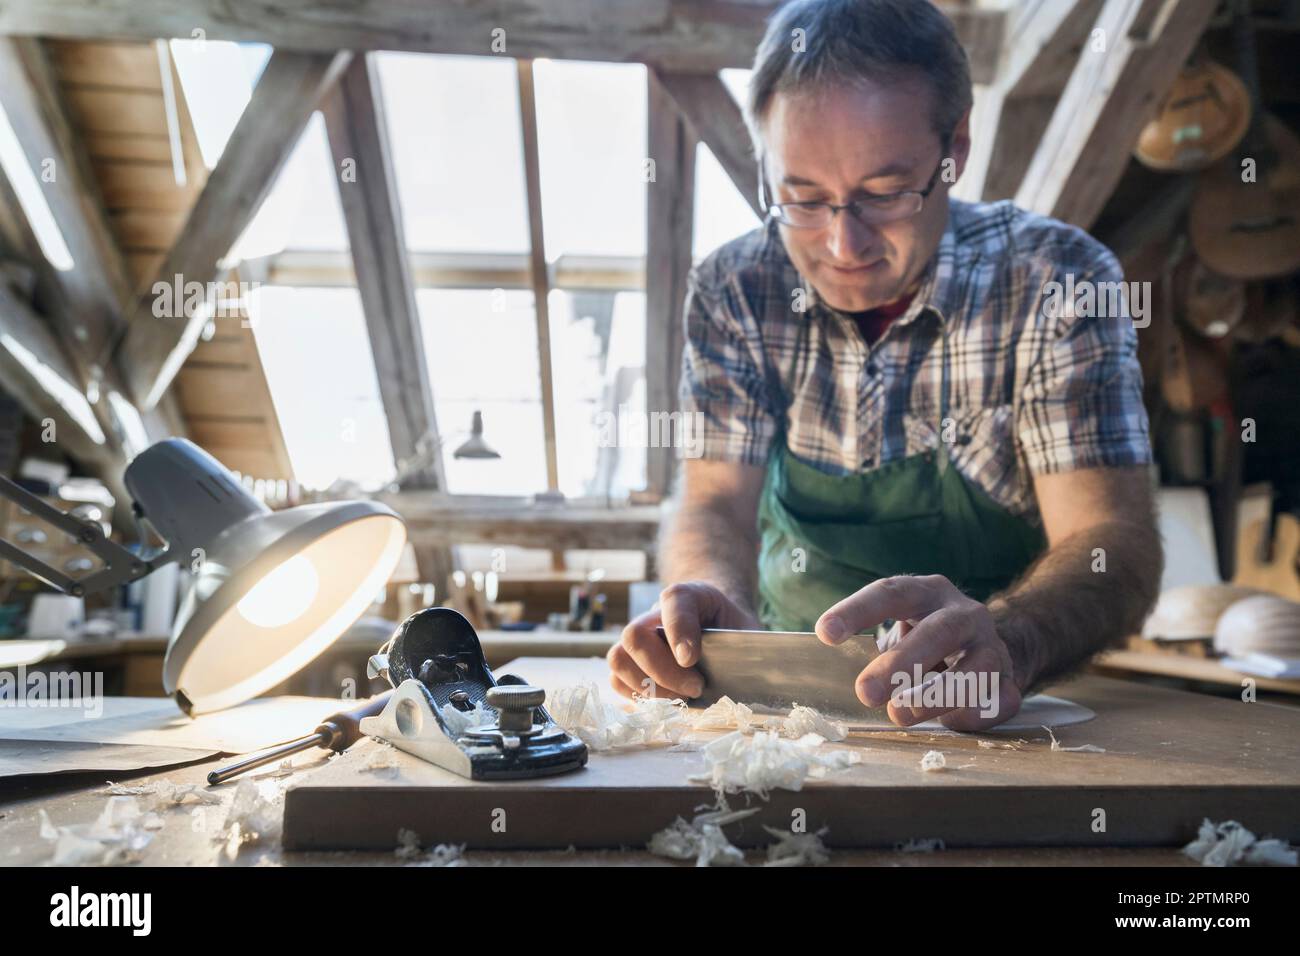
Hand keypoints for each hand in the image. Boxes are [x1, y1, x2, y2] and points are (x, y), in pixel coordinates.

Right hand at [607, 581, 759, 699]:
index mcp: (687, 596)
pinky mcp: (630, 662)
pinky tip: (667, 701)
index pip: (674, 601)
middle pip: (634, 636)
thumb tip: (748, 671)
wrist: (714, 623)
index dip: (679, 630)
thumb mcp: (745, 627)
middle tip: (696, 687)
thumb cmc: (730, 628)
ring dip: (648, 688)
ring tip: (681, 698)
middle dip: (663, 671)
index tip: (691, 658)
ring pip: (619, 659)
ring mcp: (637, 639)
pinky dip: (638, 696)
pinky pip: (616, 680)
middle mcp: (653, 614)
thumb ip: (744, 643)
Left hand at [815, 574, 1029, 730]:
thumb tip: (836, 687)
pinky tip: (950, 723)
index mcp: (927, 592)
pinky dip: (971, 714)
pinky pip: (998, 699)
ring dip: (935, 695)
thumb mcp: (900, 633)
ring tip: (899, 715)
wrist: (988, 648)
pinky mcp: (1011, 680)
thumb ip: (876, 653)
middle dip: (900, 664)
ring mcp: (993, 645)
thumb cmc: (926, 642)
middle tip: (865, 692)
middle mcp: (964, 613)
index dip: (858, 610)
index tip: (825, 633)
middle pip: (937, 632)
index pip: (892, 592)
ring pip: (975, 668)